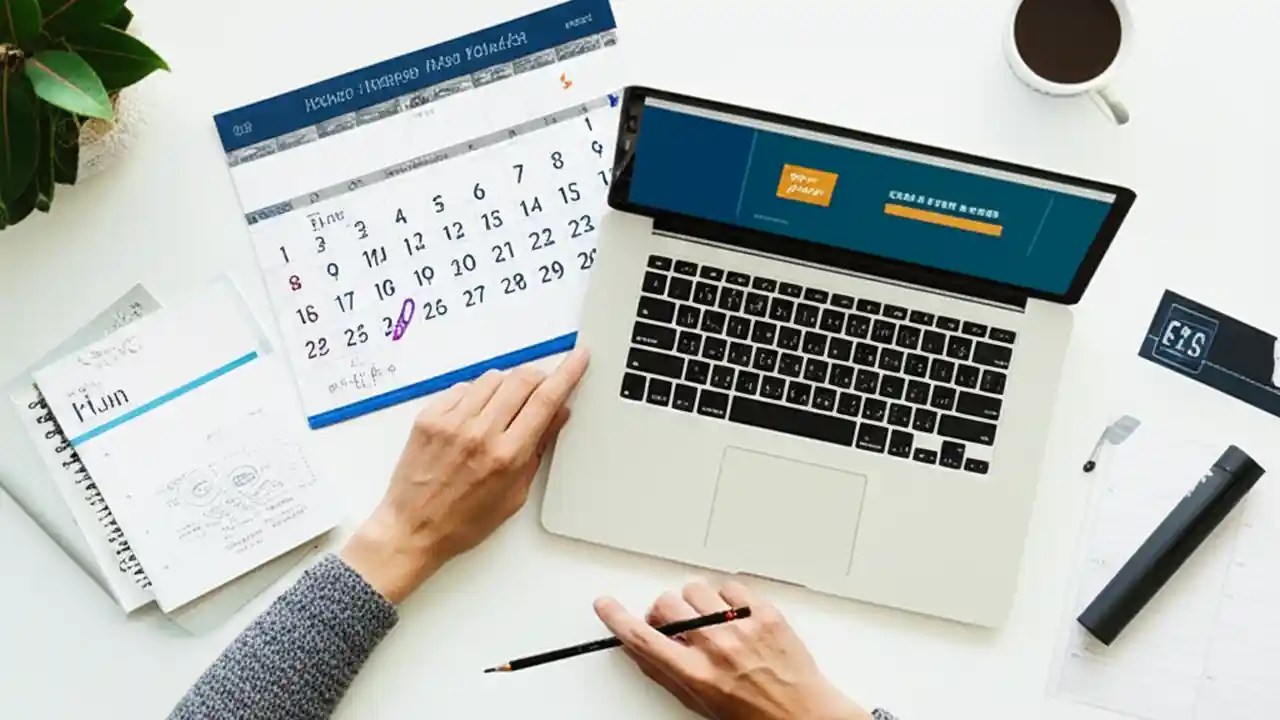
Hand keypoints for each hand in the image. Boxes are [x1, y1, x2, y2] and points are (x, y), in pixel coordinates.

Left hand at [341, 349, 588, 602]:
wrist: (412, 529)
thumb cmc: (464, 521)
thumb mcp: (515, 494)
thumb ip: (538, 450)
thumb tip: (558, 414)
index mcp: (507, 456)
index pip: (545, 401)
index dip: (567, 374)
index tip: (579, 358)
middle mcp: (480, 433)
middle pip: (521, 380)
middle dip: (538, 377)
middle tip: (541, 387)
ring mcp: (451, 422)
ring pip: (492, 378)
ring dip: (506, 386)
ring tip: (502, 409)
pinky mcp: (429, 417)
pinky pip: (462, 388)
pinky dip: (476, 395)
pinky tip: (474, 416)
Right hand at [595, 580, 869, 719]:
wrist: (803, 716)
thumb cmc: (754, 716)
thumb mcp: (701, 703)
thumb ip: (667, 674)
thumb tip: (641, 650)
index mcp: (696, 674)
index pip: (643, 639)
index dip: (618, 619)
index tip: (606, 605)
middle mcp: (716, 647)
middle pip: (666, 605)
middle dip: (665, 613)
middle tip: (677, 625)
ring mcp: (742, 626)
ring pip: (695, 589)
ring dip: (696, 602)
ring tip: (712, 621)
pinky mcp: (765, 613)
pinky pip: (731, 587)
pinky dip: (727, 598)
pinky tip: (735, 616)